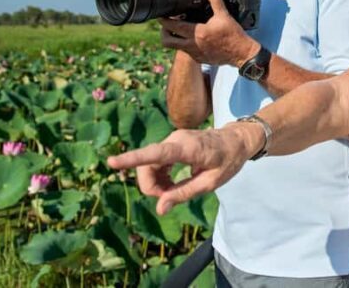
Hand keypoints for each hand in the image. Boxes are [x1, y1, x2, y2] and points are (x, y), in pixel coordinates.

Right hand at [107, 125, 255, 214]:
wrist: (237, 140)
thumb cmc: (228, 161)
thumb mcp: (211, 182)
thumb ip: (184, 193)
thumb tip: (160, 208)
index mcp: (187, 148)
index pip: (155, 154)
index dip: (131, 159)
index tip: (111, 162)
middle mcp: (175, 140)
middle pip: (147, 165)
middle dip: (150, 186)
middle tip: (168, 199)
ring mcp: (172, 139)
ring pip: (149, 164)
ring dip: (154, 182)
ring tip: (172, 191)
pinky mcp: (171, 143)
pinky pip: (155, 161)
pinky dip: (158, 176)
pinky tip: (169, 184)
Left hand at [159, 0, 258, 65]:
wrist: (241, 54)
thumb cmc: (233, 35)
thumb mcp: (224, 15)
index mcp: (197, 32)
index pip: (173, 26)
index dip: (164, 20)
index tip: (162, 15)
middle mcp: (192, 45)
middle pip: (167, 41)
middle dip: (164, 32)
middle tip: (167, 24)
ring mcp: (195, 53)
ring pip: (175, 48)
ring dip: (174, 38)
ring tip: (178, 30)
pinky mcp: (199, 59)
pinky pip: (186, 52)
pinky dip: (184, 45)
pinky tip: (191, 37)